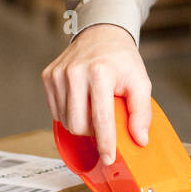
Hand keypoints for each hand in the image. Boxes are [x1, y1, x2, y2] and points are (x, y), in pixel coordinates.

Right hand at [41, 23, 151, 165]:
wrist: (101, 33)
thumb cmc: (121, 59)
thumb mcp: (141, 82)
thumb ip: (141, 112)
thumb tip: (139, 139)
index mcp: (100, 73)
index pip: (101, 119)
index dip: (105, 143)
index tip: (108, 159)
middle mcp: (75, 73)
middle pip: (79, 126)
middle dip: (93, 133)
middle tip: (105, 122)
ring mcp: (58, 74)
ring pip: (66, 121)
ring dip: (82, 124)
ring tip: (94, 108)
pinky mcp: (48, 76)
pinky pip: (56, 111)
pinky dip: (70, 114)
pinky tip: (81, 101)